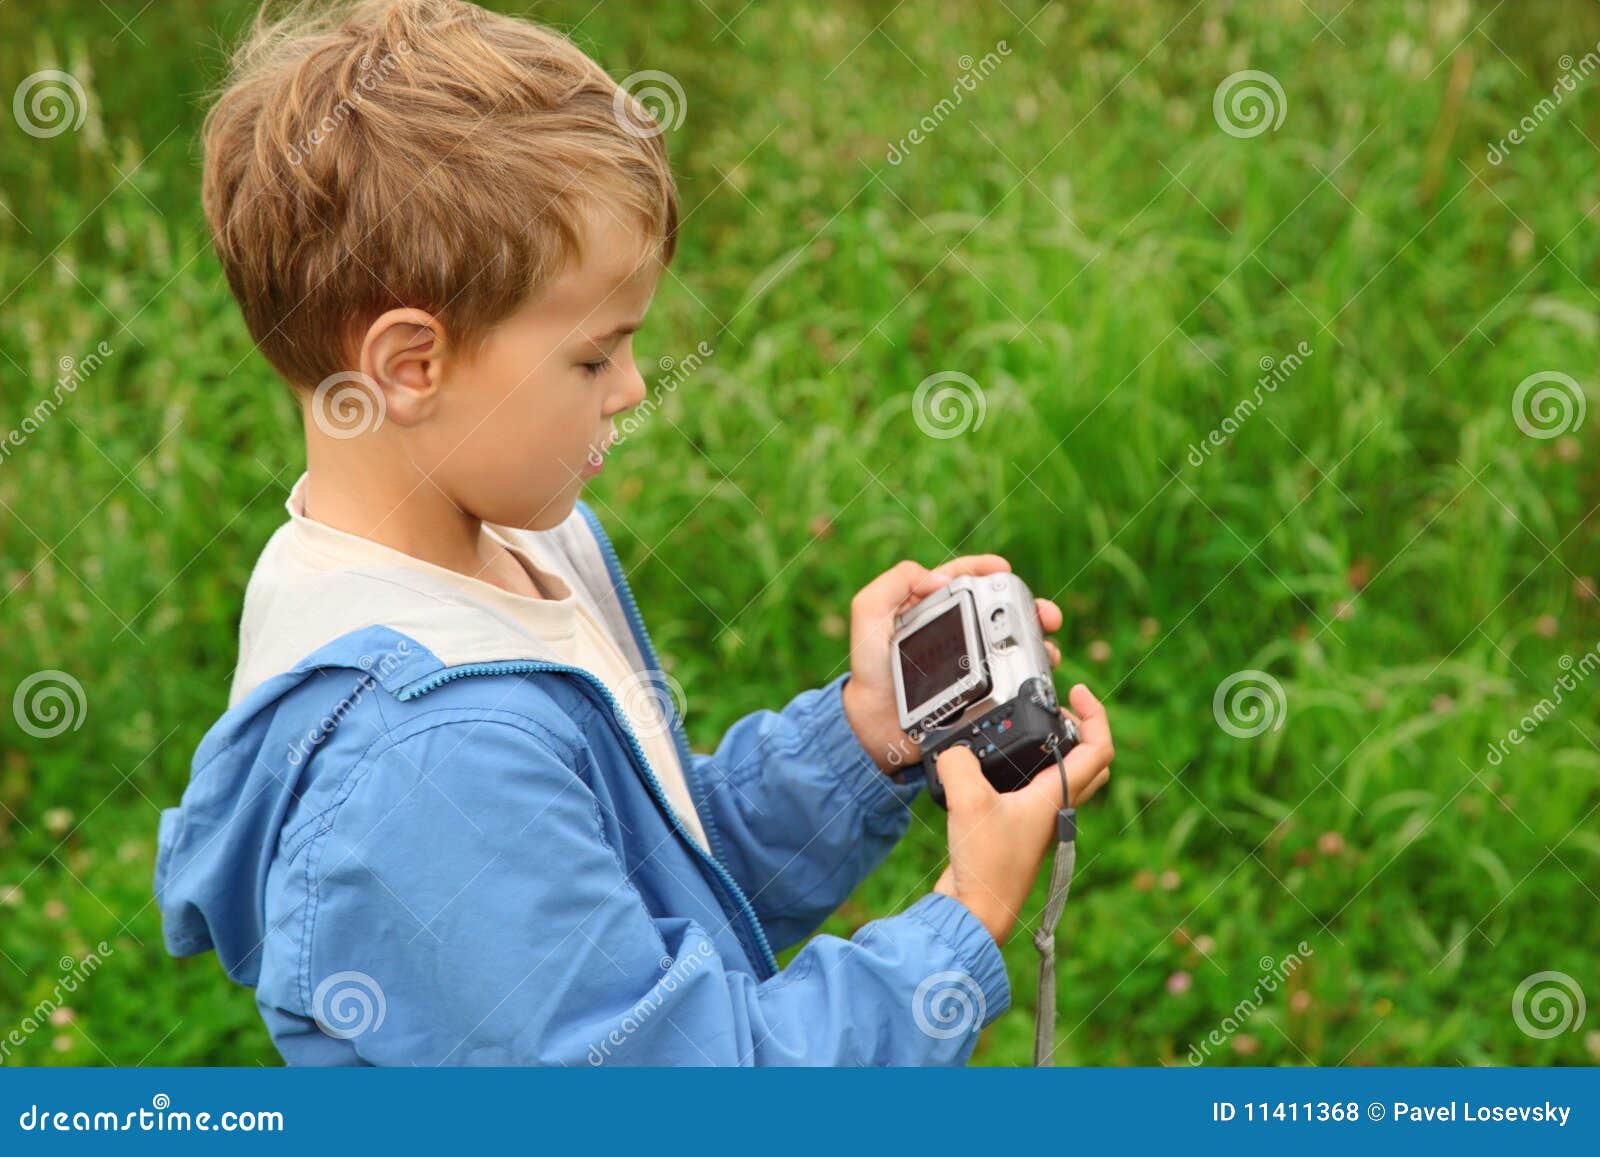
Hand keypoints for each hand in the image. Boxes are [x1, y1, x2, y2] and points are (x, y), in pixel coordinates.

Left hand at [839, 556, 1064, 771]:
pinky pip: (1012, 677)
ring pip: (1013, 642)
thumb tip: (937, 577)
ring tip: (1047, 648)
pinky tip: (1039, 674)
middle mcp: (955, 631)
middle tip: (1047, 616)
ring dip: (1037, 640)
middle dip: (1028, 607)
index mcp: (931, 608)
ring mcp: (971, 660)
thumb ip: (893, 584)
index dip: (986, 570)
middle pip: (999, 610)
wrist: (874, 723)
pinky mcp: (979, 690)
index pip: (963, 580)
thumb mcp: (868, 616)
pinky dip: (1031, 672)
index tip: (1005, 569)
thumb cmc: (870, 670)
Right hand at [933, 684, 1112, 942]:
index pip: (1098, 748)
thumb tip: (951, 751)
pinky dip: (1020, 771)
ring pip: (1061, 778)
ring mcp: (1035, 822)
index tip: (1075, 690)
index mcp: (1056, 797)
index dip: (1095, 714)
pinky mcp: (1012, 831)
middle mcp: (1053, 809)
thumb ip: (959, 764)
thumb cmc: (986, 866)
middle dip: (1080, 731)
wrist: (973, 914)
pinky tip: (986, 767)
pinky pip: (1029, 792)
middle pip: (1089, 764)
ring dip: (1051, 750)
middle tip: (1054, 710)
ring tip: (1021, 729)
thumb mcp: (969, 802)